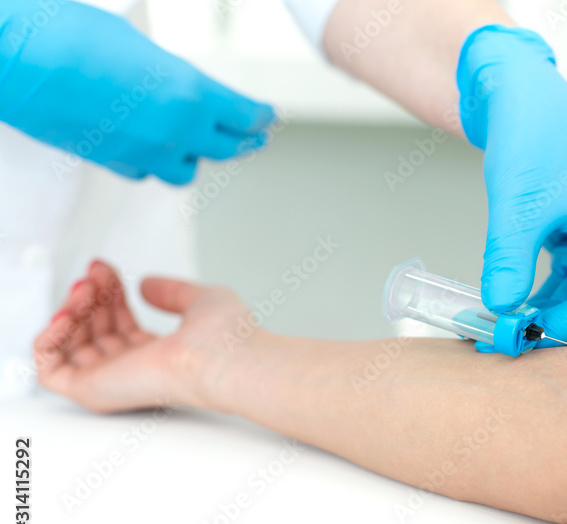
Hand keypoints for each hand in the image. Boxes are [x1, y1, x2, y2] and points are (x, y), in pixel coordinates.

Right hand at [0, 0, 274, 183]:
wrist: (12, 59)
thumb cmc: (68, 35)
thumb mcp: (139, 45)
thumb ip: (170, 75)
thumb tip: (180, 85)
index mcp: (191, 93)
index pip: (245, 115)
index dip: (260, 116)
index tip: (268, 116)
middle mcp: (175, 131)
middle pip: (227, 147)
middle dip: (243, 139)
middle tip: (254, 135)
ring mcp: (144, 152)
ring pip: (188, 170)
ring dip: (198, 157)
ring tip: (204, 146)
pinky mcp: (113, 163)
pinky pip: (148, 172)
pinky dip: (157, 162)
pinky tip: (156, 149)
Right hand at [33, 260, 248, 412]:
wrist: (225, 357)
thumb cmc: (227, 336)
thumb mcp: (201, 299)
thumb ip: (172, 292)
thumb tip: (146, 284)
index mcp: (160, 353)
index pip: (119, 324)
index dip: (107, 293)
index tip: (105, 268)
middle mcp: (136, 369)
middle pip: (94, 332)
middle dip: (89, 296)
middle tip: (96, 273)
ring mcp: (115, 382)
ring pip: (71, 347)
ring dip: (69, 311)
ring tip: (85, 289)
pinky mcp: (95, 391)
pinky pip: (50, 371)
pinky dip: (48, 340)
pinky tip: (66, 315)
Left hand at [457, 26, 566, 346]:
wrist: (524, 94)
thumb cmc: (535, 133)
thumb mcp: (518, 204)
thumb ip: (510, 261)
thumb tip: (499, 310)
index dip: (555, 330)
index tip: (511, 341)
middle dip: (549, 328)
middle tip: (501, 343)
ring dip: (541, 316)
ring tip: (497, 329)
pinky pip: (565, 284)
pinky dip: (537, 297)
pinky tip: (507, 308)